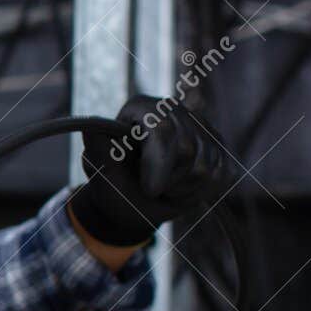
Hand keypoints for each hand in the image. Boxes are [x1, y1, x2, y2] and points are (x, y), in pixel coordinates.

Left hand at [67, 95, 232, 246]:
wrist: (135, 203)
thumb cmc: (114, 186)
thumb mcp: (102, 174)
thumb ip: (98, 152)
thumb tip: (89, 128)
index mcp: (140, 108)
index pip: (162, 128)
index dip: (160, 163)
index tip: (149, 190)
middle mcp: (172, 109)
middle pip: (188, 148)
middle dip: (168, 181)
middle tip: (150, 189)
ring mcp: (199, 125)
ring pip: (206, 165)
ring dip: (182, 189)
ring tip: (163, 188)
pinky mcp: (217, 145)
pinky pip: (221, 174)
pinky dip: (199, 191)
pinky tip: (181, 188)